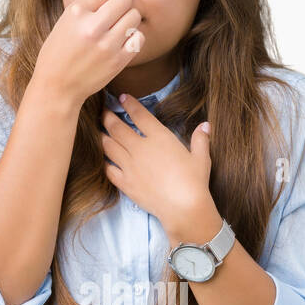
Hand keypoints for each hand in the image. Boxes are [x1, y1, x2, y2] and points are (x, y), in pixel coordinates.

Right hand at [33, 0, 144, 107]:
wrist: (58, 86)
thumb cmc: (59, 50)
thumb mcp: (66, 19)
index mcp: (76, 12)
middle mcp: (92, 26)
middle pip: (124, 0)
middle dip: (124, 4)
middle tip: (117, 13)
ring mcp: (107, 45)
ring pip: (134, 17)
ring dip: (130, 19)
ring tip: (119, 27)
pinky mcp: (118, 61)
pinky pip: (138, 38)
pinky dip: (134, 37)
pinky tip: (124, 40)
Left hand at [100, 96, 218, 242]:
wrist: (183, 208)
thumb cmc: (195, 182)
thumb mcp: (201, 158)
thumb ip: (200, 139)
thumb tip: (206, 125)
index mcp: (159, 137)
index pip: (139, 115)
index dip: (129, 103)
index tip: (122, 97)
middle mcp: (140, 148)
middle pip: (117, 127)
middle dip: (107, 117)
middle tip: (102, 111)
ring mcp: (130, 166)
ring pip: (108, 146)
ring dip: (102, 136)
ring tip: (99, 131)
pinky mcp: (126, 183)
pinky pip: (108, 169)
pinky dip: (104, 162)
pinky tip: (103, 159)